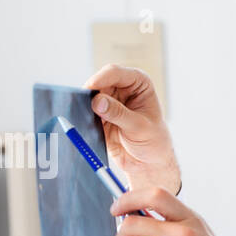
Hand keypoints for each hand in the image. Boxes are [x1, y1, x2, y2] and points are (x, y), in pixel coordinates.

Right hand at [84, 65, 181, 194]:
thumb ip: (119, 114)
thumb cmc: (154, 142)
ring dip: (84, 105)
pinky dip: (82, 116)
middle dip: (90, 93)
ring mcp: (109, 101)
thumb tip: (97, 101)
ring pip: (89, 96)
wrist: (148, 163)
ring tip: (84, 116)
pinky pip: (85, 111)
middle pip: (98, 82)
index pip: (115, 73)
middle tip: (84, 106)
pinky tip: (83, 124)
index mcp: (139, 83)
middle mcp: (122, 88)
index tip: (91, 88)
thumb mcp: (139, 127)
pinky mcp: (99, 115)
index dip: (101, 78)